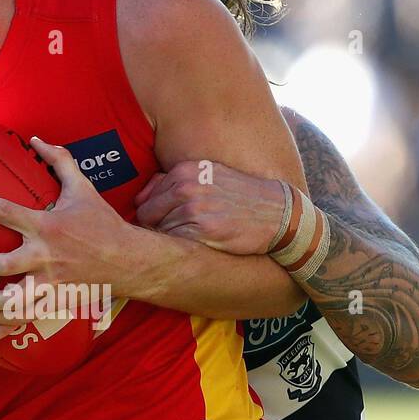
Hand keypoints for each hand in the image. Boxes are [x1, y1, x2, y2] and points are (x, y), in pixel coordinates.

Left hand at [0, 136, 127, 317]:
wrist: (129, 261)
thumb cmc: (102, 223)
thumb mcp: (83, 188)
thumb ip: (59, 161)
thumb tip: (37, 139)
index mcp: (46, 225)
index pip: (2, 210)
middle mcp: (45, 255)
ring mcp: (49, 282)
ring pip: (8, 300)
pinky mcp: (55, 301)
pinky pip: (23, 315)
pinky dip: (5, 318)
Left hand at [134, 160, 287, 255]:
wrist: (277, 213)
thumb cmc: (240, 197)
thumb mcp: (208, 176)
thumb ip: (174, 183)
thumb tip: (140, 198)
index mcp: (184, 171)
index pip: (146, 198)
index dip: (153, 215)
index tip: (166, 223)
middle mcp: (186, 186)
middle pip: (148, 215)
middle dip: (157, 228)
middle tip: (179, 235)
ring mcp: (194, 208)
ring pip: (160, 231)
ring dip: (172, 239)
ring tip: (195, 238)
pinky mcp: (204, 229)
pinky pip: (175, 243)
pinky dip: (182, 248)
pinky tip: (200, 245)